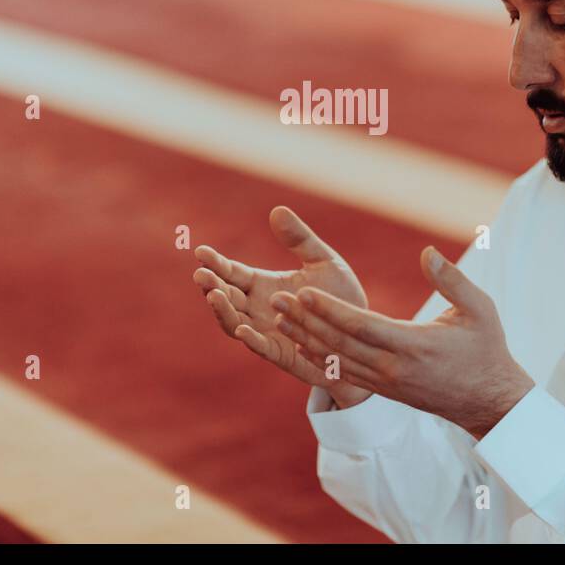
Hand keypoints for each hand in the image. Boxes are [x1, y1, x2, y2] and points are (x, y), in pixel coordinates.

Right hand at [192, 206, 371, 408]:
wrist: (363, 333)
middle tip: (201, 274)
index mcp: (263, 285)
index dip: (216, 263)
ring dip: (222, 311)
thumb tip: (277, 210)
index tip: (201, 251)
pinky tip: (241, 329)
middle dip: (211, 286)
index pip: (232, 273)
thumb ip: (300, 239)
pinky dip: (249, 339)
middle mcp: (258, 309)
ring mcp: (267, 333)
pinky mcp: (282, 354)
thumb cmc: (340, 295)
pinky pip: (261, 348)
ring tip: (213, 295)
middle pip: (227, 297)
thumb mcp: (324, 260)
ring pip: (234, 323)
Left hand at [273, 245, 533, 438]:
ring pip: (338, 360)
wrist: (490, 401)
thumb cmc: (487, 348)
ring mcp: (387, 383)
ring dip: (306, 339)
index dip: (330, 309)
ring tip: (279, 318)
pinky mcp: (385, 391)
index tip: (304, 291)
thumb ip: (453, 280)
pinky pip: (345, 374)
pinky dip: (320, 359)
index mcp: (414, 346)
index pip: (362, 326)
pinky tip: (301, 344)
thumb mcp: (479, 309)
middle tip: (278, 300)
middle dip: (306, 321)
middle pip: (340, 344)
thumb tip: (427, 252)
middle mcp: (394, 368)